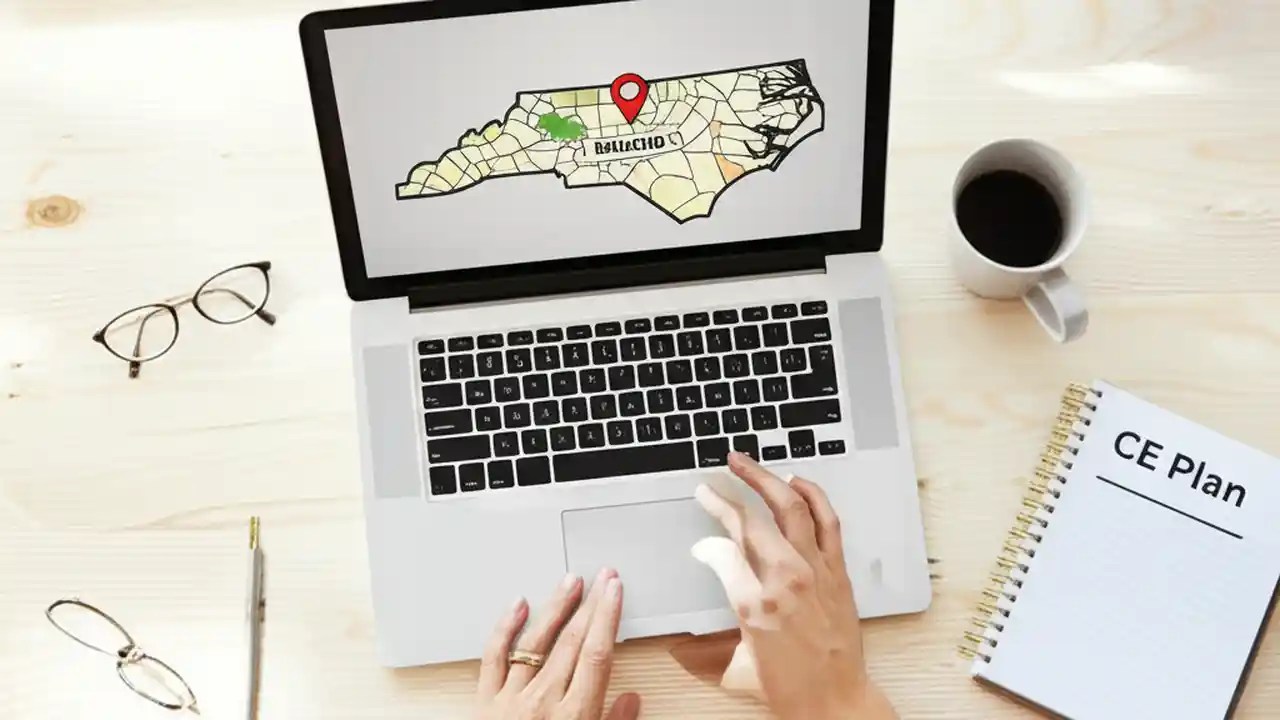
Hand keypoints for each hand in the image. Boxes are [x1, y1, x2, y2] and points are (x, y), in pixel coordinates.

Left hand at [476, 568, 640, 719]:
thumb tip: (630, 701)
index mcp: (575, 717)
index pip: (596, 655)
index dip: (607, 616)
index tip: (613, 591)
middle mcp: (542, 703)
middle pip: (571, 642)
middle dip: (590, 604)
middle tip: (601, 577)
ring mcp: (510, 700)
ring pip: (535, 642)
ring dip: (556, 607)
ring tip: (570, 582)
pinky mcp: (484, 702)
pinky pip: (495, 657)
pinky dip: (506, 628)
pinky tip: (519, 605)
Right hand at [691, 453, 897, 719]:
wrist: (834, 701)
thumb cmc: (785, 686)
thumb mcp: (733, 659)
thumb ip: (712, 615)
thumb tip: (706, 569)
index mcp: (753, 605)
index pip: (722, 547)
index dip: (709, 525)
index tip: (703, 511)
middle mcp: (785, 581)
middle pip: (751, 520)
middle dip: (728, 492)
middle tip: (718, 473)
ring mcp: (815, 572)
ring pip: (790, 508)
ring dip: (767, 479)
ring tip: (749, 463)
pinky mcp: (837, 572)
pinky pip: (826, 521)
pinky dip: (813, 495)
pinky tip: (797, 482)